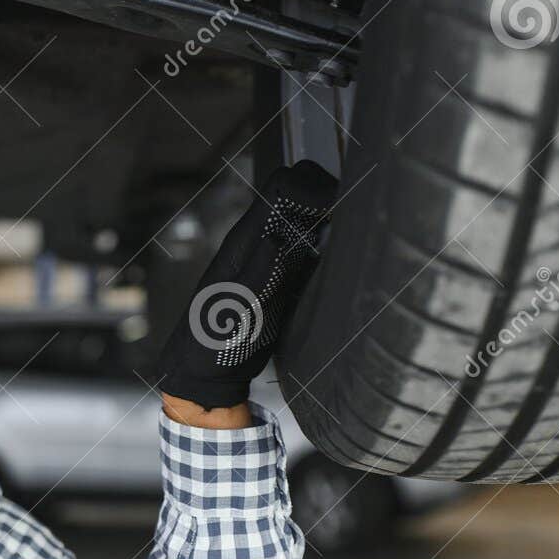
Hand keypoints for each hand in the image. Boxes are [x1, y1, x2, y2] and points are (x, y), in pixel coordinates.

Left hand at [154, 160, 338, 410]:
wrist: (205, 374)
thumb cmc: (208, 344)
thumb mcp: (230, 310)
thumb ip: (255, 274)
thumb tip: (279, 237)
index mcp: (247, 239)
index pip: (283, 184)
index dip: (313, 184)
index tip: (338, 204)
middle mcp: (262, 242)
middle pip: (302, 197)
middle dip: (331, 200)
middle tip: (354, 225)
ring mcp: (275, 260)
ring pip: (310, 223)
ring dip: (334, 225)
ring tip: (354, 246)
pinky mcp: (285, 281)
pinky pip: (312, 254)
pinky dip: (330, 253)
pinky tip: (342, 268)